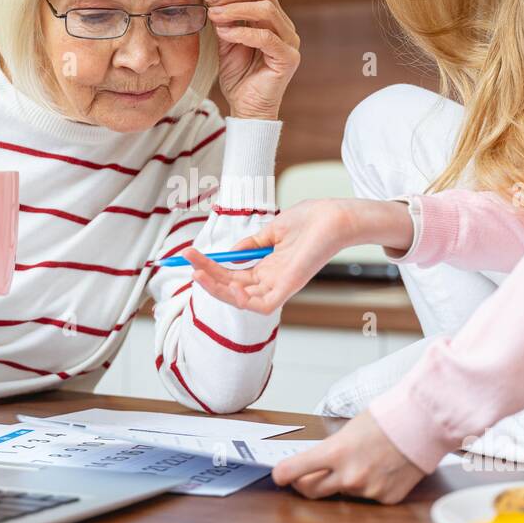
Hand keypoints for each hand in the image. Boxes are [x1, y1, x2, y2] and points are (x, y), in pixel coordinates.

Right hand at [184, 198, 355, 313]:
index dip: (209, 267)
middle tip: (188, 262)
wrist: (335, 217)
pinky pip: (262, 305)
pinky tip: (230, 288)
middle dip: (207, 276)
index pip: (231, 274)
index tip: (190, 255)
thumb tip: (230, 252)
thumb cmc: (311, 220)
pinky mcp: (289, 288)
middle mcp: (271, 279)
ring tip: (199, 274)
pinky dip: (244, 302)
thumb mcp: (273, 229)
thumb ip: (251, 243)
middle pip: (231, 286)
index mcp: (267, 267)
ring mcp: (279, 285)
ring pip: (241, 299)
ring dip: (218, 289)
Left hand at [205, 0, 299, 119]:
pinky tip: (224, 33)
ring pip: (266, 10)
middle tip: (210, 0)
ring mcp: (289, 42)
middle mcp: (284, 27)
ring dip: (235, 9)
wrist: (246, 109)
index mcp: (273, 20)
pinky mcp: (288, 58)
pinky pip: (266, 37)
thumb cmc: (238, 78)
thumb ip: (225, 20)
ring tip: (213, 15)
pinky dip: (242, 31)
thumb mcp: (227, 42)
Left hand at [272, 410, 426, 503]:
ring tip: (363, 460)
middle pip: (311, 491)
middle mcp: (348, 476)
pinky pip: (367, 497)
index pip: (293, 471)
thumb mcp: (347, 431)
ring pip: (343, 492)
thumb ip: (330, 451)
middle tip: (304, 477)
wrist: (422, 425)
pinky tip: (381, 469)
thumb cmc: (385, 421)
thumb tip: (313, 465)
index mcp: (335, 452)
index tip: (279, 476)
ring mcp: (368, 491)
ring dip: (344, 482)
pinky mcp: (385, 499)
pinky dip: (369, 486)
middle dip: (304, 484)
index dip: (282, 475)